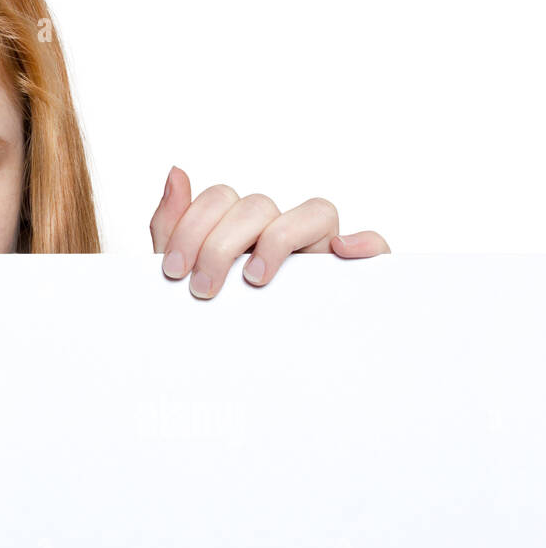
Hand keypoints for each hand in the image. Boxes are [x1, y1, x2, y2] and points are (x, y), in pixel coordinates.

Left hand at [149, 166, 388, 298]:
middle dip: (220, 244)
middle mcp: (281, 230)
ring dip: (279, 240)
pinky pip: (376, 244)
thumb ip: (172, 225)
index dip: (193, 227)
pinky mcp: (351, 274)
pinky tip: (340, 253)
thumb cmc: (215, 316)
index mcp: (240, 226)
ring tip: (254, 279)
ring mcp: (319, 249)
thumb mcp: (184, 274)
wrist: (240, 376)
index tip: (172, 269)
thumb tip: (176, 172)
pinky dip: (365, 242)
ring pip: (316, 211)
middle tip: (203, 288)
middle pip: (258, 206)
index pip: (222, 198)